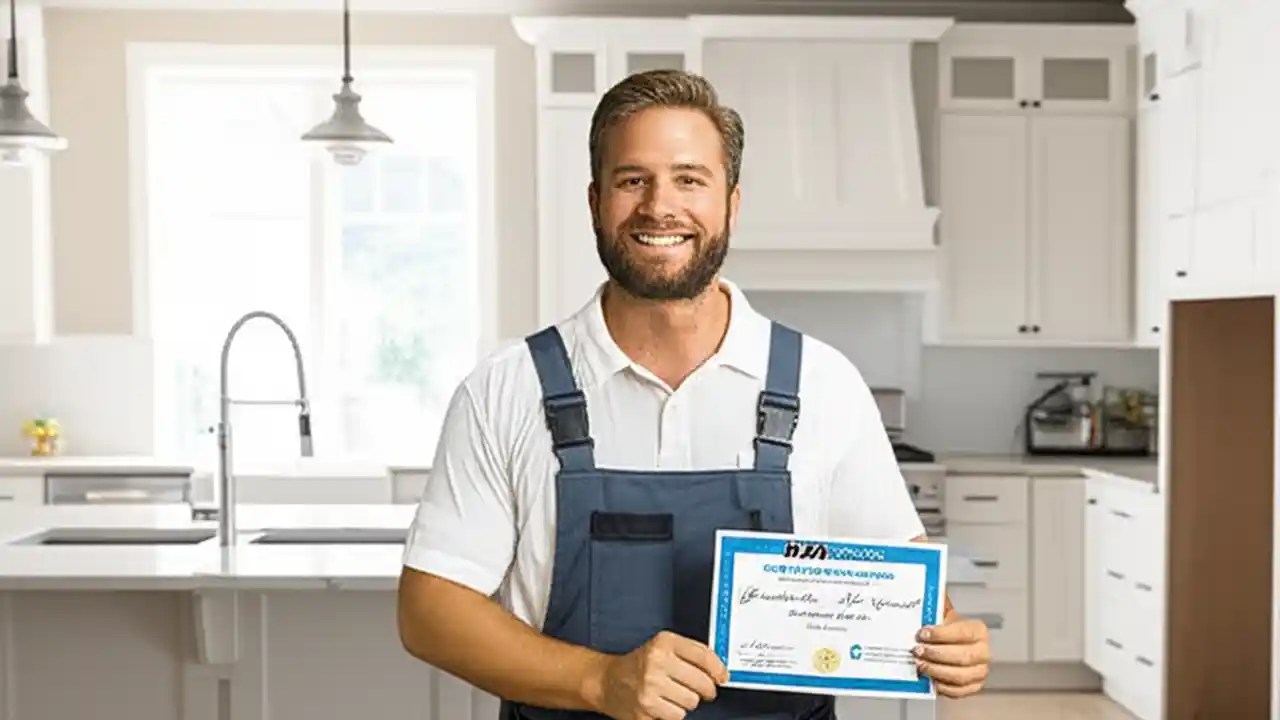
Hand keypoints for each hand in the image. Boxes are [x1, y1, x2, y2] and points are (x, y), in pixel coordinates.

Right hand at [592, 630, 728, 719]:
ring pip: (691, 703)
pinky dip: (673, 714)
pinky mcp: (645, 711)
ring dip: (686, 702)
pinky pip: (676, 717)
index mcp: (663, 643)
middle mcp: (656, 663)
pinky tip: (662, 704)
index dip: (718, 670)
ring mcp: (649, 689)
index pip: (704, 657)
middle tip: (697, 689)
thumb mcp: (662, 646)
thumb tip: (719, 670)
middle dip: (704, 690)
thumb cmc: (638, 664)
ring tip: (671, 694)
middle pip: (702, 684)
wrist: (606, 681)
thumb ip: (691, 653)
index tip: (722, 677)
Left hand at [912, 612, 989, 697]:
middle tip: (918, 651)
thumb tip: (919, 612)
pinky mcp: (972, 687)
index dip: (941, 634)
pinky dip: (942, 686)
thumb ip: (933, 612)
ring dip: (937, 671)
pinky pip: (958, 691)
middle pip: (963, 657)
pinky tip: (929, 678)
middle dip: (937, 654)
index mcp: (978, 631)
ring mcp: (980, 672)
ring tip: (920, 664)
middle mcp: (983, 652)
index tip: (922, 634)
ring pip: (960, 676)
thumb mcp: (940, 614)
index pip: (962, 633)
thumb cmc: (944, 629)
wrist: (948, 642)